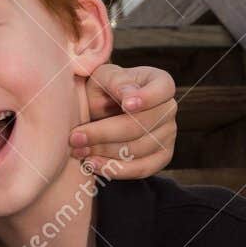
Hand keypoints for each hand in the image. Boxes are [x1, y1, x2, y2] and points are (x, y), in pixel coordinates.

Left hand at [71, 63, 177, 178]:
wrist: (102, 110)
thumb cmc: (104, 89)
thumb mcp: (104, 77)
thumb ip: (116, 82)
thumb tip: (129, 96)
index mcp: (160, 82)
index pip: (162, 89)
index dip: (146, 98)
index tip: (126, 105)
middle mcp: (169, 108)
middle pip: (142, 126)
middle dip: (105, 133)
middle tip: (75, 137)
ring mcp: (168, 134)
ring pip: (138, 150)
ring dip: (104, 152)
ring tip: (78, 150)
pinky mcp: (161, 157)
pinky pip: (141, 169)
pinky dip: (115, 169)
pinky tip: (93, 163)